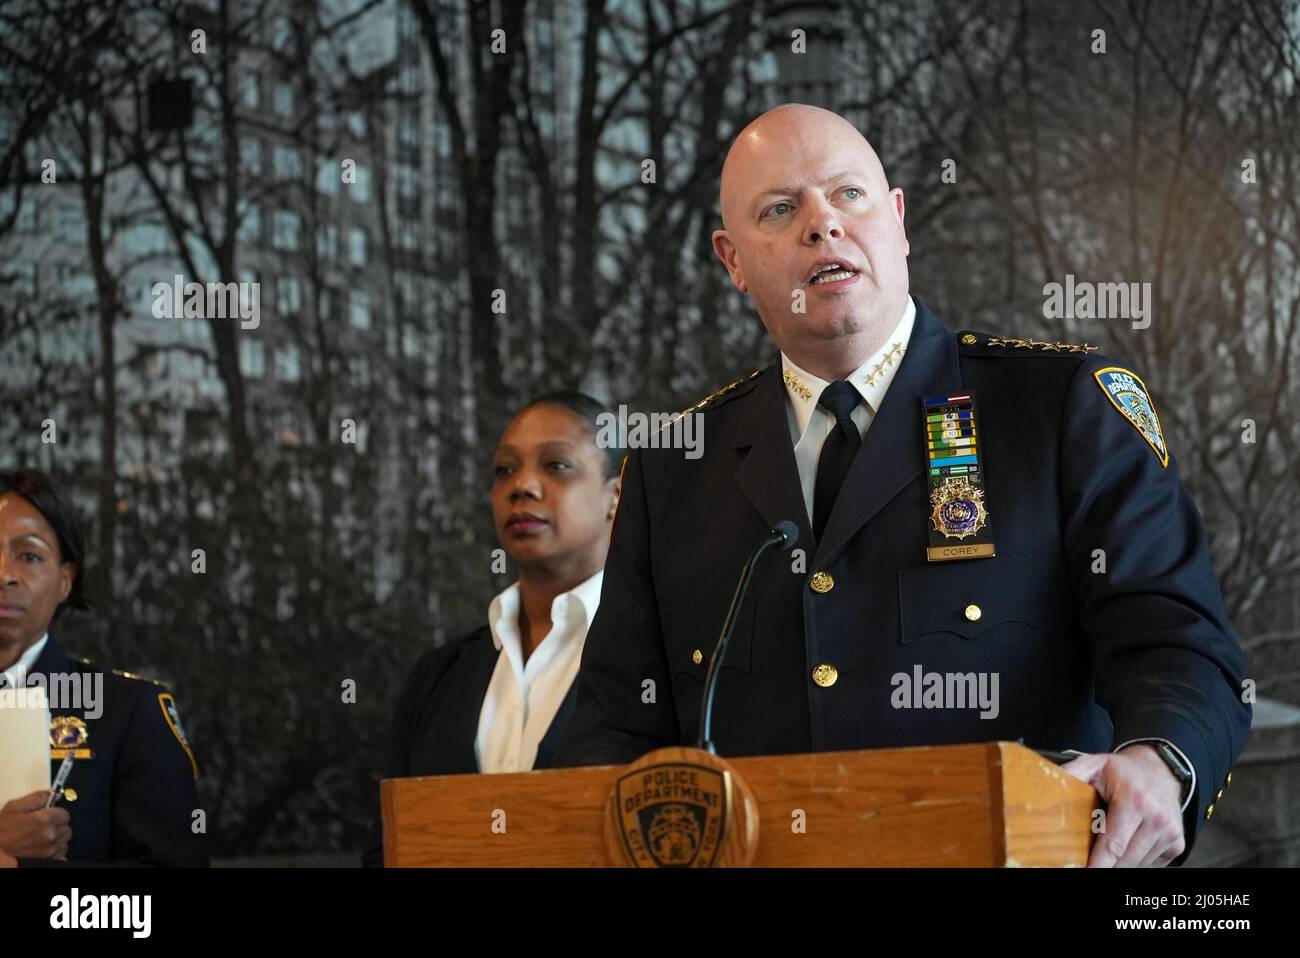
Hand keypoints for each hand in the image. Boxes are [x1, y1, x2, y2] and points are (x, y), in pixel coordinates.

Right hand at [0, 790, 71, 860]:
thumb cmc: (2, 829)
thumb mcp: (14, 807)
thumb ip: (37, 798)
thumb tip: (55, 794)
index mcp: (43, 820)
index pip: (65, 814)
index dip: (56, 814)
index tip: (48, 816)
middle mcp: (50, 835)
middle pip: (66, 828)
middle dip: (57, 826)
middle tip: (44, 827)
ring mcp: (50, 850)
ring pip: (64, 841)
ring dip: (57, 838)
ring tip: (41, 838)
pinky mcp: (48, 859)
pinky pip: (61, 853)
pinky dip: (55, 850)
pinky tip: (42, 847)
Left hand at [1061, 744, 1185, 866]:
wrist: (1160, 769)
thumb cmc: (1124, 771)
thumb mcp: (1094, 764)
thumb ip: (1072, 774)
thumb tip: (1047, 786)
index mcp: (1135, 801)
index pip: (1113, 844)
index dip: (1098, 863)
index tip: (1085, 870)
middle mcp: (1157, 818)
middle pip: (1125, 859)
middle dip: (1106, 865)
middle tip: (1089, 862)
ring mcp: (1170, 833)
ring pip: (1138, 864)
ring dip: (1120, 862)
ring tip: (1107, 850)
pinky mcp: (1177, 843)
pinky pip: (1151, 864)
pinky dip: (1135, 861)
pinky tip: (1127, 846)